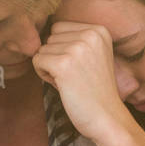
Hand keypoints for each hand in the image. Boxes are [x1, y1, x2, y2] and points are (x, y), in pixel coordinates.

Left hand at [32, 21, 132, 140]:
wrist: (107, 118)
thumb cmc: (96, 91)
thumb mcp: (94, 55)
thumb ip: (75, 39)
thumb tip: (41, 31)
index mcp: (99, 30)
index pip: (60, 28)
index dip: (63, 49)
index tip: (80, 67)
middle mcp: (90, 34)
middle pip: (50, 38)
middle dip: (56, 57)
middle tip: (75, 77)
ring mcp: (77, 48)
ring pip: (42, 49)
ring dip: (50, 67)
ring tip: (70, 82)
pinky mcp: (63, 64)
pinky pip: (37, 60)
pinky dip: (43, 75)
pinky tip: (62, 86)